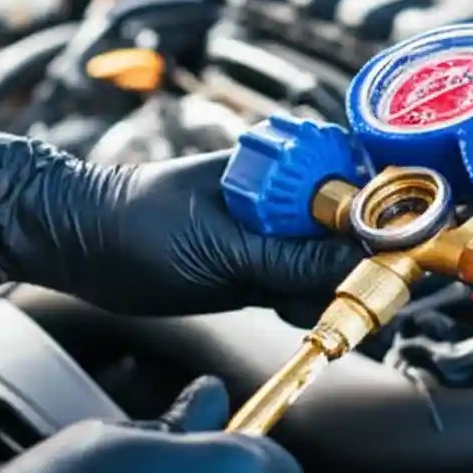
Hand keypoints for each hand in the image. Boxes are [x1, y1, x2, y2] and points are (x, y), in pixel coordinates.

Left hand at [0, 126, 363, 315]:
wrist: (81, 248)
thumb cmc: (136, 226)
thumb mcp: (221, 248)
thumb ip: (290, 259)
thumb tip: (354, 263)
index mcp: (279, 165)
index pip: (357, 182)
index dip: (384, 218)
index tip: (390, 254)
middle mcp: (282, 193)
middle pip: (354, 228)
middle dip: (354, 263)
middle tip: (342, 291)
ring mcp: (272, 229)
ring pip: (332, 262)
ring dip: (326, 289)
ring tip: (292, 300)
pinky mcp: (260, 262)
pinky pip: (302, 283)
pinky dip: (302, 301)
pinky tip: (278, 307)